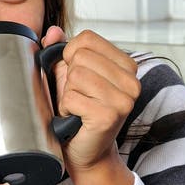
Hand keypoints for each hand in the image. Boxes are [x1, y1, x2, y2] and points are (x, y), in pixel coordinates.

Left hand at [42, 27, 140, 174]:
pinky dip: (66, 109)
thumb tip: (52, 32)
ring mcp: (123, 100)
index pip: (88, 39)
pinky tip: (77, 119)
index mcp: (127, 66)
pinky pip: (71, 98)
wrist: (85, 152)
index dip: (71, 55)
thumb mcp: (69, 76)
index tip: (77, 77)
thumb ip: (61, 51)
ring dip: (68, 95)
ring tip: (78, 109)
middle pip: (81, 57)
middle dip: (69, 78)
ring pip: (75, 76)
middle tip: (79, 98)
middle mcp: (131, 82)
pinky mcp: (109, 116)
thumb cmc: (78, 113)